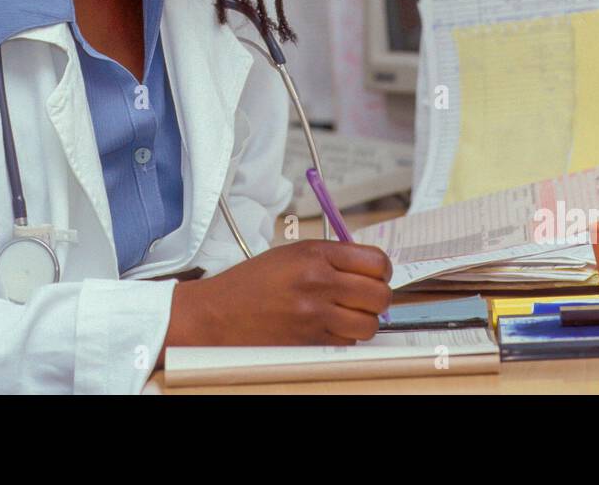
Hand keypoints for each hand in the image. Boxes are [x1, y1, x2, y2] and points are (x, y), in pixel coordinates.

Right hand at [161, 241, 392, 355]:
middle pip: (379, 295)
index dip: (382, 271)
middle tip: (367, 299)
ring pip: (368, 324)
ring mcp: (314, 315)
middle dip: (379, 298)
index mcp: (315, 254)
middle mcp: (318, 282)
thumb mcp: (290, 254)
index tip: (377, 276)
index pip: (375, 261)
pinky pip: (347, 343)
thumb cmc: (251, 283)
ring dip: (363, 322)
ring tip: (346, 316)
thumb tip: (369, 269)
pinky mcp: (309, 341)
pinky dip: (344, 338)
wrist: (216, 314)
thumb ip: (331, 258)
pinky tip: (327, 328)